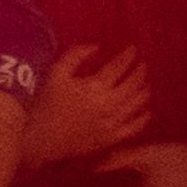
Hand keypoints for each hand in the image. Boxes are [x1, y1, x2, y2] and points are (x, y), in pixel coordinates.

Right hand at [27, 42, 153, 168]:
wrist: (40, 137)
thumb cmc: (45, 103)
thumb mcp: (56, 73)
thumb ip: (75, 56)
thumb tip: (95, 47)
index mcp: (95, 87)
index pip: (118, 68)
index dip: (127, 57)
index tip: (132, 49)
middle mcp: (109, 104)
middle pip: (132, 85)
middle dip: (139, 73)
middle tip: (142, 65)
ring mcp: (112, 123)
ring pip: (136, 105)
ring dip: (143, 92)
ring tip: (145, 83)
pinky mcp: (110, 138)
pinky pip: (133, 128)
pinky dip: (142, 119)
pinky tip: (146, 112)